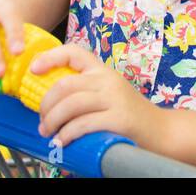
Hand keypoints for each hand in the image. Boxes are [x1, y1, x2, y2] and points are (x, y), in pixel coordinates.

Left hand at [33, 43, 163, 147]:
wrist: (162, 133)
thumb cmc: (130, 117)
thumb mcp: (108, 96)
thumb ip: (85, 93)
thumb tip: (48, 103)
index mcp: (103, 71)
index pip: (74, 52)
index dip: (50, 57)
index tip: (33, 69)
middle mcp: (108, 80)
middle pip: (65, 84)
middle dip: (45, 104)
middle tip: (41, 121)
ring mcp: (114, 98)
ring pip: (71, 104)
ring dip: (52, 121)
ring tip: (48, 134)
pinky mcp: (119, 119)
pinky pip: (83, 123)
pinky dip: (67, 134)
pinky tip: (63, 142)